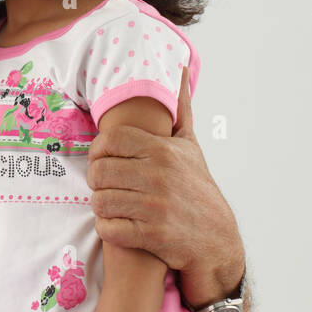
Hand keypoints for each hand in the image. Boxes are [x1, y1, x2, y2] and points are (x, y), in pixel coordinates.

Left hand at [86, 65, 243, 299]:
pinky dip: (107, 228)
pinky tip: (117, 224)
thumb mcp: (191, 147)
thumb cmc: (197, 188)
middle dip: (96, 180)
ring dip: (100, 205)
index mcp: (164, 151)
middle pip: (99, 171)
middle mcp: (159, 176)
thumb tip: (178, 71)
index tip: (103, 159)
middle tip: (105, 184)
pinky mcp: (151, 234)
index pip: (111, 140)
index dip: (98, 149)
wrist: (216, 239)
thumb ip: (181, 110)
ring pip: (99, 200)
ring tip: (110, 203)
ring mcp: (154, 206)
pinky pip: (107, 228)